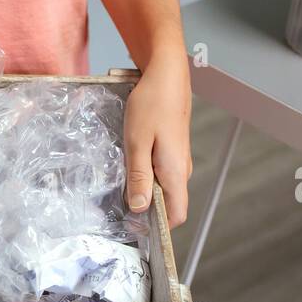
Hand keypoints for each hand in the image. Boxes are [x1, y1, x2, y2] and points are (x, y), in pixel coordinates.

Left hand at [124, 51, 191, 227]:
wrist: (166, 73)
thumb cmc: (152, 104)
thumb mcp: (137, 143)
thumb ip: (139, 177)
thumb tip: (140, 208)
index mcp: (175, 172)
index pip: (176, 215)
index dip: (158, 227)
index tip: (135, 227)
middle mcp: (181, 169)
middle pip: (169, 204)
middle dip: (147, 211)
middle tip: (119, 207)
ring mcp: (178, 159)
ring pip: (164, 188)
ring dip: (145, 192)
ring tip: (122, 185)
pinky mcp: (172, 149)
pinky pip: (161, 173)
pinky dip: (147, 176)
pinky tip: (130, 166)